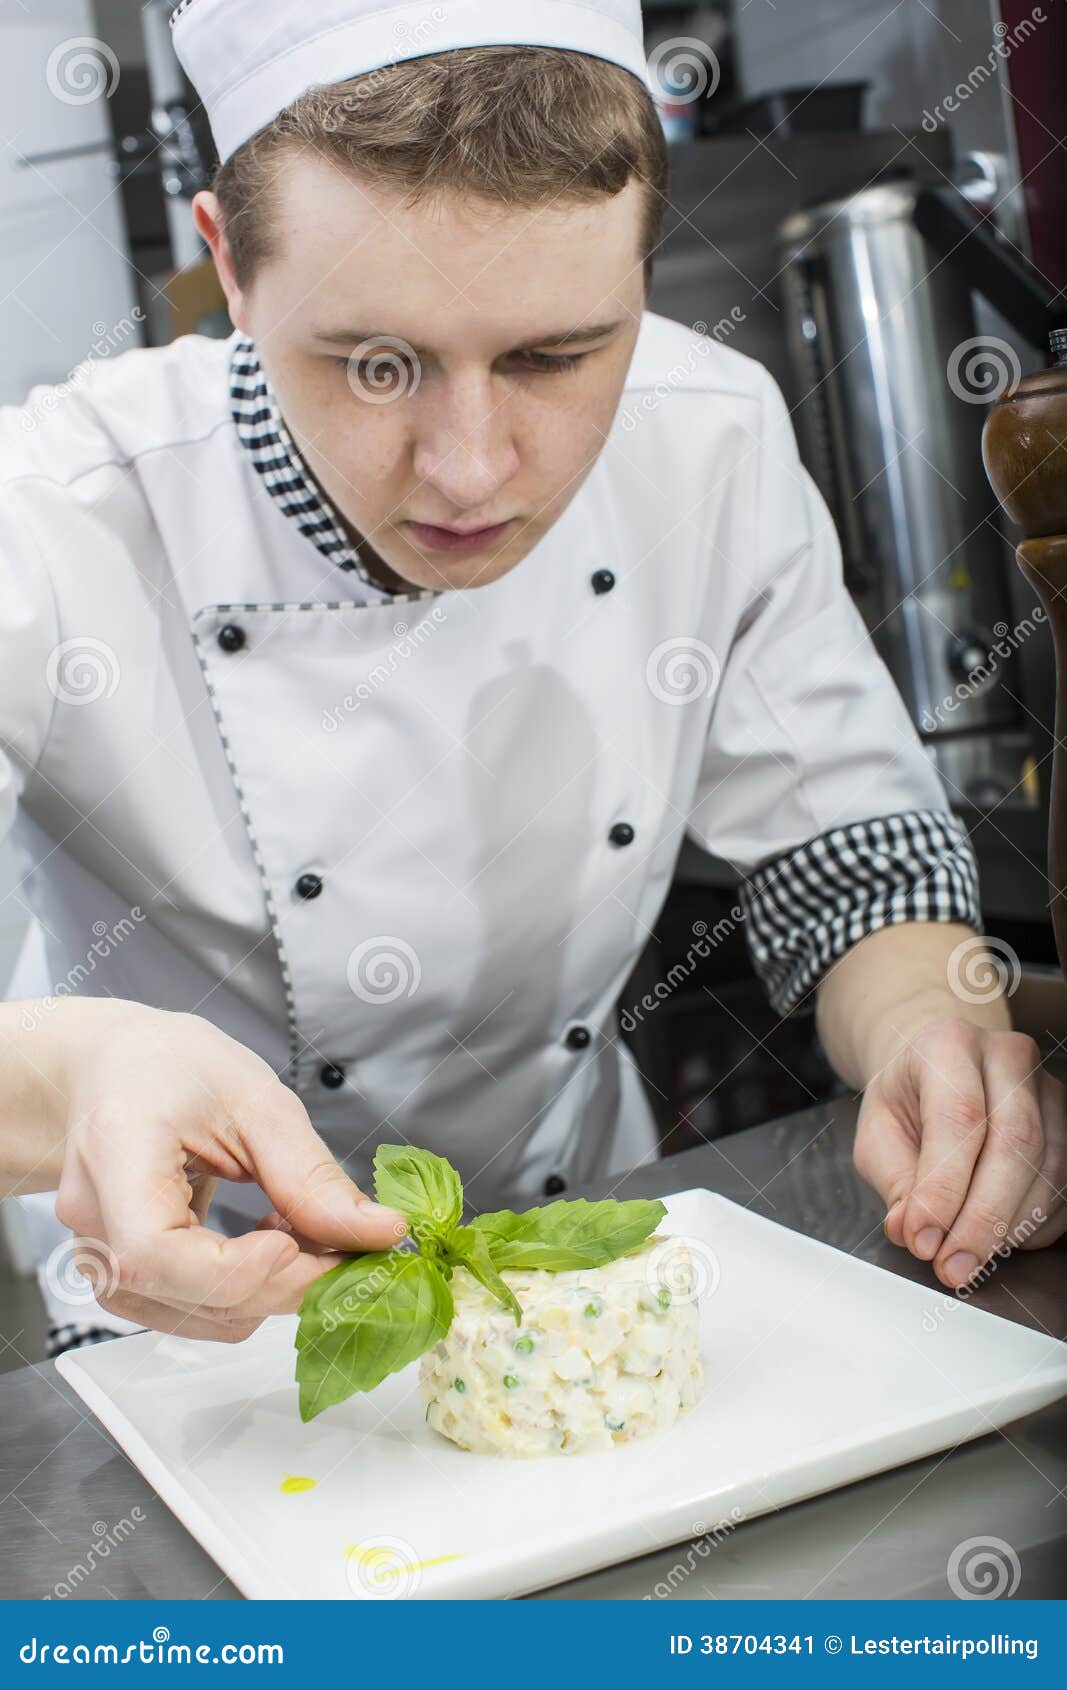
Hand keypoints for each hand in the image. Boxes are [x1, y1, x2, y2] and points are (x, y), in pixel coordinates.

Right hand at [54, 1002, 407, 1340]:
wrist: (114, 1067)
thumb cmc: (173, 1067)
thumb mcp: (256, 1098)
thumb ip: (310, 1175)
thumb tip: (380, 1232)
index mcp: (117, 1154)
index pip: (156, 1251)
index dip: (236, 1269)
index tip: (300, 1244)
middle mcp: (94, 1216)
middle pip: (183, 1292)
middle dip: (280, 1282)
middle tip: (344, 1245)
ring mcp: (96, 1253)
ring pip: (189, 1316)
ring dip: (264, 1292)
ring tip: (299, 1231)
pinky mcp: (118, 1273)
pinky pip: (184, 1310)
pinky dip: (240, 1293)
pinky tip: (265, 1244)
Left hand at [853, 1016, 1066, 1288]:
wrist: (937, 1068)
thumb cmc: (908, 1098)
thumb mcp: (878, 1133)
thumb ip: (894, 1180)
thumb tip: (911, 1229)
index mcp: (948, 1044)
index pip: (959, 1118)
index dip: (944, 1188)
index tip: (923, 1239)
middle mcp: (1007, 1057)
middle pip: (1016, 1143)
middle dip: (983, 1218)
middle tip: (953, 1266)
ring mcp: (1047, 1088)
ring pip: (1050, 1168)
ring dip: (1010, 1227)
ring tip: (968, 1258)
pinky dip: (1035, 1225)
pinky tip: (1000, 1240)